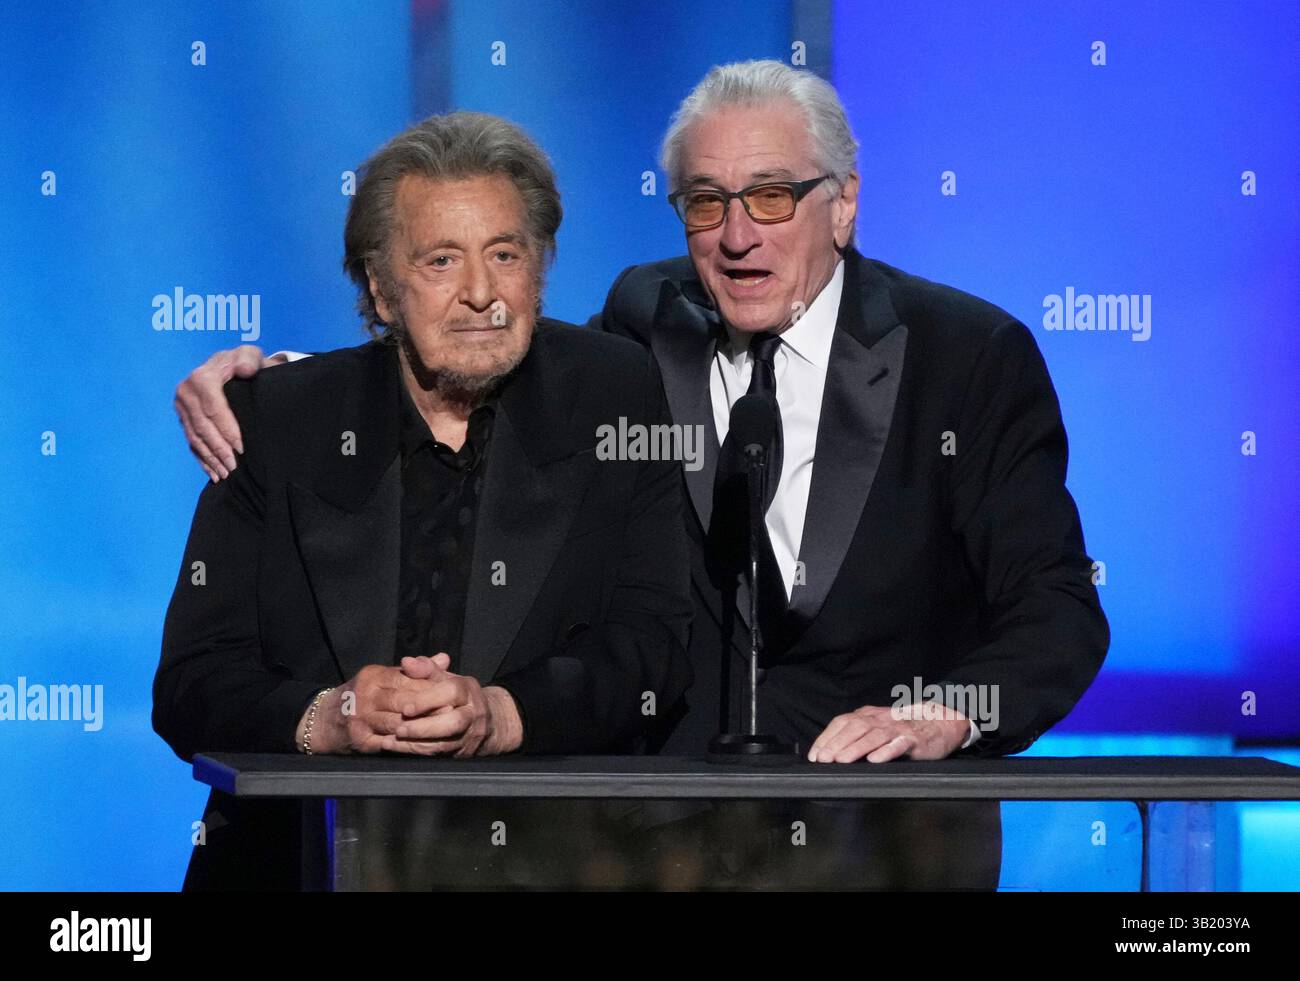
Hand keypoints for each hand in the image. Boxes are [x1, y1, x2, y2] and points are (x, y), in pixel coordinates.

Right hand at [174, 344, 285, 480]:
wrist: (230, 365)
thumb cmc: (245, 363)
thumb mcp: (250, 355)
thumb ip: (249, 359)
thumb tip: (245, 370)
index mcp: (202, 376)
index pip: (214, 408)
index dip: (228, 430)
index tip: (242, 447)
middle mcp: (186, 391)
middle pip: (203, 426)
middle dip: (219, 449)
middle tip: (234, 468)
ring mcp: (181, 406)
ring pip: (195, 437)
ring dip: (210, 458)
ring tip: (226, 474)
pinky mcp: (182, 418)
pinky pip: (191, 442)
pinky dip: (202, 460)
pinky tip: (213, 473)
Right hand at [296, 656, 452, 754]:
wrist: (324, 721)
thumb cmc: (360, 696)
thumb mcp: (383, 677)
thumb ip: (415, 670)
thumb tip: (444, 659)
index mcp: (373, 676)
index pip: (407, 680)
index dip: (430, 687)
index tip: (453, 693)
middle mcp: (365, 695)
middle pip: (404, 701)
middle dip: (430, 708)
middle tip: (455, 713)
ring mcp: (361, 719)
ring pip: (398, 723)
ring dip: (422, 729)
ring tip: (445, 731)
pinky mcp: (361, 741)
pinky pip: (389, 744)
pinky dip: (408, 746)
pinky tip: (424, 746)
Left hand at [382, 654, 523, 756]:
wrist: (488, 721)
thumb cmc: (458, 695)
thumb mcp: (445, 677)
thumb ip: (425, 668)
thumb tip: (406, 662)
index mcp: (468, 690)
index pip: (451, 693)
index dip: (428, 700)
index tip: (406, 707)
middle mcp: (471, 714)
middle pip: (453, 723)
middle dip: (423, 727)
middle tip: (399, 728)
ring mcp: (468, 735)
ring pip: (445, 743)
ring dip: (416, 743)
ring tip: (392, 740)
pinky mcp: (461, 752)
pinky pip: (438, 755)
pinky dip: (415, 751)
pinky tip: (396, 747)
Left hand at [807, 702, 969, 763]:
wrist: (941, 722)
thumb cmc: (904, 729)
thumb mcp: (878, 726)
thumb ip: (858, 734)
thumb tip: (830, 752)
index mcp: (869, 715)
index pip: (842, 722)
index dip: (827, 738)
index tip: (814, 755)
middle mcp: (881, 719)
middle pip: (855, 728)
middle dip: (837, 743)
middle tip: (824, 759)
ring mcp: (898, 728)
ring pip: (874, 736)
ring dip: (856, 748)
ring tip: (842, 760)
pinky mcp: (914, 740)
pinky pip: (899, 744)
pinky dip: (886, 751)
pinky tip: (874, 760)